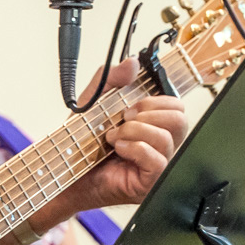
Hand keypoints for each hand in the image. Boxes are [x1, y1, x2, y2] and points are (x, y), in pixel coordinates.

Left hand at [54, 59, 186, 214]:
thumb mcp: (94, 101)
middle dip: (147, 113)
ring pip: (166, 138)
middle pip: (180, 119)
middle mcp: (160, 146)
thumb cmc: (83, 143)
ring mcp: (158, 166)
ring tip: (114, 136)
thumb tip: (132, 63)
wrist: (65, 169)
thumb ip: (111, 78)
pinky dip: (134, 148)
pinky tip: (117, 149)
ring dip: (134, 131)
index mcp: (154, 126)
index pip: (177, 107)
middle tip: (123, 118)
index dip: (156, 101)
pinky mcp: (150, 182)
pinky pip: (157, 160)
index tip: (130, 104)